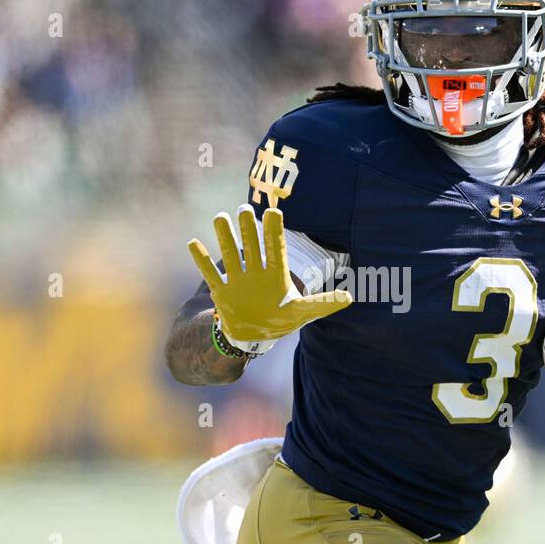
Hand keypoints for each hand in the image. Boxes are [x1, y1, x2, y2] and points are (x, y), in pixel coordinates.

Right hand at [186, 205, 351, 346]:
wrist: (253, 335)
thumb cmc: (280, 319)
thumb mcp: (303, 313)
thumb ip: (323, 304)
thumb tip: (350, 297)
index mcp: (276, 274)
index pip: (275, 248)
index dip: (274, 231)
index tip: (273, 212)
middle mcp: (256, 272)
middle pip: (252, 245)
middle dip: (248, 228)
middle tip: (245, 208)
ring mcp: (237, 280)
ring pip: (231, 253)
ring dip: (225, 236)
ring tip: (221, 217)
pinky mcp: (221, 291)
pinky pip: (209, 273)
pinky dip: (202, 260)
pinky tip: (194, 242)